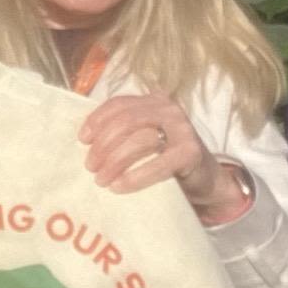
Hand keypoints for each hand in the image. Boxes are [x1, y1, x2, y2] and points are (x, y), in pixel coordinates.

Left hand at [80, 93, 232, 209]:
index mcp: (155, 101)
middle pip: (126, 121)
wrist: (205, 180)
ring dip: (115, 161)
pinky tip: (119, 187)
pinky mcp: (190, 152)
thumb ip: (123, 130)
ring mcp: (182, 129)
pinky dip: (135, 177)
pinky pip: (157, 164)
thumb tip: (85, 138)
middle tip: (90, 166)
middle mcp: (169, 109)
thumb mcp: (144, 137)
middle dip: (103, 144)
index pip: (119, 104)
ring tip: (101, 179)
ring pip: (139, 140)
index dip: (97, 120)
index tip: (82, 140)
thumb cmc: (166, 158)